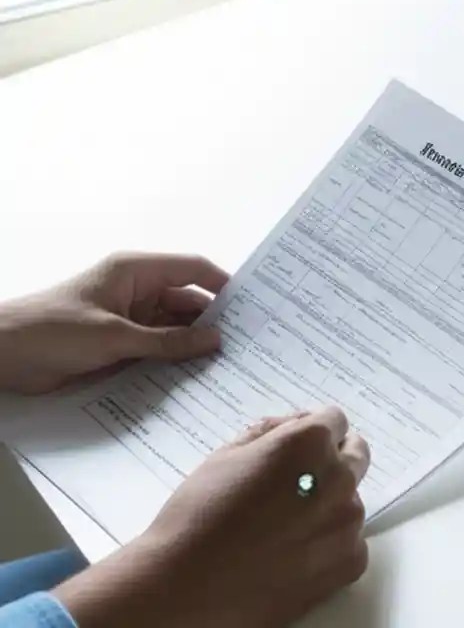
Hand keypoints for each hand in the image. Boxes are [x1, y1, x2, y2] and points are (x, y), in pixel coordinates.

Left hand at [0, 252, 228, 393]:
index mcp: (135, 271)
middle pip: (187, 301)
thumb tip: (216, 340)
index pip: (192, 269)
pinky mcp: (120, 344)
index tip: (255, 306)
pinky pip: (158, 349)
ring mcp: (129, 319)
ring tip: (232, 364)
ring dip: (195, 344)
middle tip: (250, 343)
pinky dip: (175, 360)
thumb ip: (168, 341)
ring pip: (175, 328)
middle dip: (214, 320)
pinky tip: (198, 377)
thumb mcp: (115, 336)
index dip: (224, 284)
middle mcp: (137, 291)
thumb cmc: (53, 331)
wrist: (1, 354)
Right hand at [53, 407, 371, 627]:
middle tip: (293, 484)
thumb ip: (271, 430)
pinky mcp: (351, 562)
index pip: (335, 420)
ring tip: (283, 525)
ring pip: (350, 500)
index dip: (313, 431)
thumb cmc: (198, 517)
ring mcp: (349, 523)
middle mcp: (340, 479)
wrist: (186, 590)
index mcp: (310, 444)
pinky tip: (293, 552)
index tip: (296, 448)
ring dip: (329, 504)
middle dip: (330, 461)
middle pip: (355, 456)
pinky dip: (330, 543)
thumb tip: (296, 424)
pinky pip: (351, 540)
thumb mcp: (227, 455)